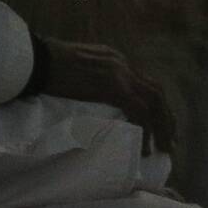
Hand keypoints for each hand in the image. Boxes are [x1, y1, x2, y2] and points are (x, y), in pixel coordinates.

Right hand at [37, 37, 176, 154]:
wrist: (36, 60)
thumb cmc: (46, 67)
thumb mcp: (77, 73)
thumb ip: (91, 82)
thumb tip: (94, 100)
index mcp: (114, 61)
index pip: (144, 83)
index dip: (156, 106)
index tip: (160, 125)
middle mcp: (122, 64)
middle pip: (156, 91)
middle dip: (167, 117)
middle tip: (170, 140)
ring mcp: (119, 74)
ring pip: (154, 102)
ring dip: (162, 126)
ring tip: (163, 148)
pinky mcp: (113, 86)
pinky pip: (138, 111)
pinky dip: (145, 130)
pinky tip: (144, 148)